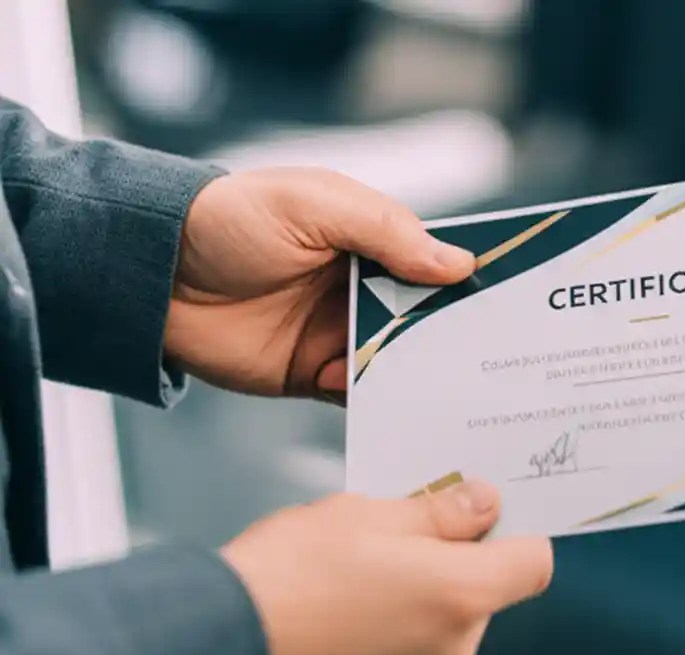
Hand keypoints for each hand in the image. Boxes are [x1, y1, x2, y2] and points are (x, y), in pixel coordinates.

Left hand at [169, 168, 475, 401]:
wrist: (153, 277)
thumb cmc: (228, 219)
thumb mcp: (313, 203)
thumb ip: (385, 231)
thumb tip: (458, 263)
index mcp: (374, 238)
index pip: (440, 259)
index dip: (476, 277)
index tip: (516, 300)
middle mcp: (367, 288)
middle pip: (433, 317)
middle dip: (464, 336)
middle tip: (505, 359)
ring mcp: (345, 334)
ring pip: (407, 360)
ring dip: (430, 373)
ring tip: (465, 391)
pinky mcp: (317, 376)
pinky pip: (365, 396)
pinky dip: (386, 403)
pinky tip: (403, 407)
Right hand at [221, 482, 552, 654]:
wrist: (219, 646)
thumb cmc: (289, 574)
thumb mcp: (369, 514)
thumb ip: (441, 512)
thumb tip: (486, 503)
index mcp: (462, 596)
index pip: (534, 562)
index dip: (516, 530)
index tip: (484, 507)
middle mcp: (456, 647)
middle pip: (489, 588)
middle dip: (456, 553)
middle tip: (399, 524)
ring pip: (450, 614)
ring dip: (424, 585)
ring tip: (360, 563)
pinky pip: (418, 643)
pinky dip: (400, 617)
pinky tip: (349, 597)